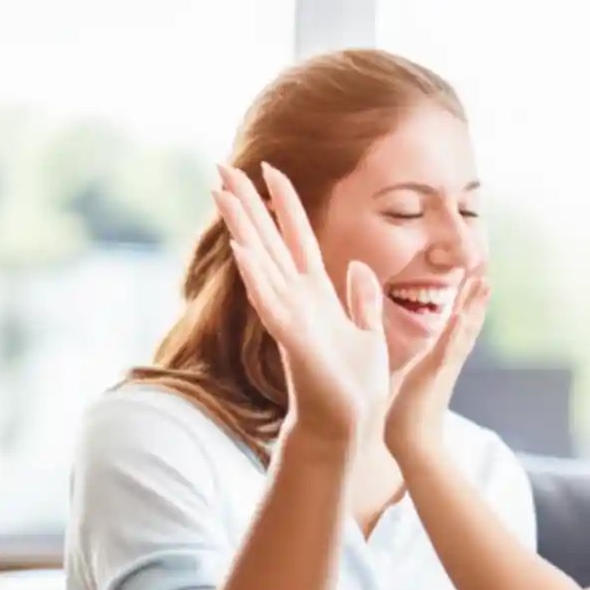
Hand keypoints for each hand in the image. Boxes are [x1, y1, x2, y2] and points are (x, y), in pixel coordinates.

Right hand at [212, 162, 389, 458]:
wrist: (348, 423)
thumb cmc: (354, 384)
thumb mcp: (369, 332)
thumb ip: (361, 299)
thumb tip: (357, 266)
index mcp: (316, 294)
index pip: (297, 236)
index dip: (285, 202)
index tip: (270, 168)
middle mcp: (297, 299)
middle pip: (267, 240)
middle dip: (246, 203)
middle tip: (220, 165)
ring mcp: (290, 317)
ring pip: (261, 262)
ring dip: (242, 228)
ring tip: (222, 193)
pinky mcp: (292, 339)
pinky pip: (270, 302)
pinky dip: (256, 276)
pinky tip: (242, 249)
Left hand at [384, 272, 491, 458]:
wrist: (409, 446)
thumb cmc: (399, 418)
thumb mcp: (396, 379)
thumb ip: (395, 363)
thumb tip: (381, 350)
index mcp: (436, 362)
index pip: (453, 329)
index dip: (463, 307)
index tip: (470, 285)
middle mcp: (446, 362)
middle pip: (465, 325)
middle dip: (475, 301)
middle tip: (485, 276)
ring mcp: (444, 367)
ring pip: (463, 331)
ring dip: (475, 308)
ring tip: (484, 284)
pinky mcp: (437, 374)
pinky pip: (450, 347)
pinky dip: (459, 330)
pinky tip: (465, 313)